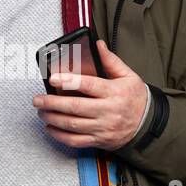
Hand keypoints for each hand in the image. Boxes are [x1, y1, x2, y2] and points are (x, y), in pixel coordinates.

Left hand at [32, 39, 149, 150]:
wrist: (148, 124)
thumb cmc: (136, 98)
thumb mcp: (128, 76)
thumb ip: (111, 61)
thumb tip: (98, 45)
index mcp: (114, 92)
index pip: (89, 85)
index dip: (70, 81)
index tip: (53, 78)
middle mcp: (108, 111)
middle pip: (76, 108)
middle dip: (53, 103)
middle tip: (38, 99)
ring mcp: (103, 128)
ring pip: (73, 125)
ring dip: (53, 119)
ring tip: (41, 112)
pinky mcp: (99, 140)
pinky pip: (76, 141)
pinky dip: (60, 136)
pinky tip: (50, 128)